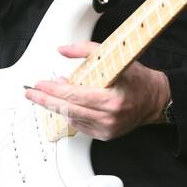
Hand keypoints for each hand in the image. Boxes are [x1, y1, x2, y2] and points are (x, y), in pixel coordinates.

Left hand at [25, 42, 171, 140]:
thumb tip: (62, 50)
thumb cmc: (137, 79)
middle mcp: (109, 117)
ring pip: (72, 118)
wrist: (155, 100)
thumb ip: (87, 50)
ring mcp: (107, 129)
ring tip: (47, 96)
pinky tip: (67, 105)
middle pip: (67, 110)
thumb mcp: (115, 58)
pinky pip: (80, 125)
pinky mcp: (105, 135)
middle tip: (31, 93)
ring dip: (56, 107)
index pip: (74, 96)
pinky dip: (71, 114)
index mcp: (112, 99)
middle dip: (45, 100)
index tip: (40, 84)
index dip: (53, 90)